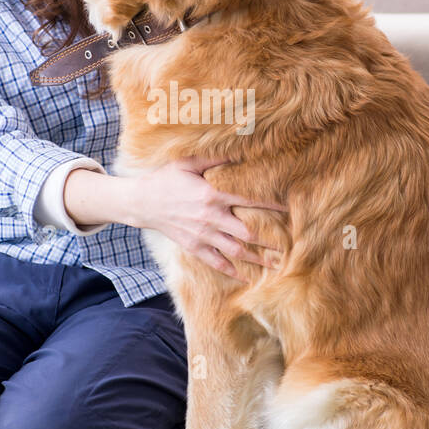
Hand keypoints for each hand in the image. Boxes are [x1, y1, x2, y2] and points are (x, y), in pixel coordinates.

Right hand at [132, 155, 287, 280]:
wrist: (141, 202)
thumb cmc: (166, 179)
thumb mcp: (188, 163)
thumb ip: (214, 159)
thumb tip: (238, 151)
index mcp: (212, 195)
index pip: (248, 200)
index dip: (270, 205)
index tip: (287, 210)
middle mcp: (210, 217)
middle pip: (247, 232)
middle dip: (269, 240)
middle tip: (287, 245)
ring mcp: (202, 235)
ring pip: (235, 250)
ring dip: (257, 258)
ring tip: (274, 264)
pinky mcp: (193, 246)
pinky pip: (215, 261)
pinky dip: (231, 270)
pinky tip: (245, 277)